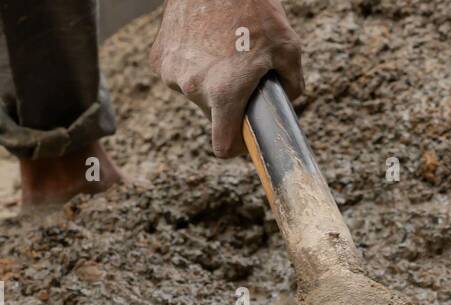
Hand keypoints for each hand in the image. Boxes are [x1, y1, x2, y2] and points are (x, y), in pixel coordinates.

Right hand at [149, 0, 303, 157]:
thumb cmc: (253, 8)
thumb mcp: (287, 47)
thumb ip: (291, 84)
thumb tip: (286, 101)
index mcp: (224, 92)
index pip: (223, 146)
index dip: (237, 145)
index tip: (243, 139)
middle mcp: (193, 87)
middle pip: (212, 116)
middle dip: (227, 103)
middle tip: (240, 75)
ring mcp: (172, 73)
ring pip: (194, 93)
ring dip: (207, 81)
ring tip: (222, 50)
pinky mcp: (159, 58)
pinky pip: (178, 74)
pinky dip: (191, 64)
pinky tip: (203, 41)